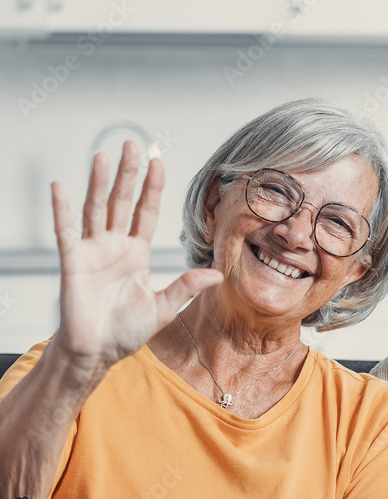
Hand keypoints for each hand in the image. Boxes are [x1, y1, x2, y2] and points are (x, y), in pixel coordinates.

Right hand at [51, 140, 222, 371]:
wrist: (97, 353)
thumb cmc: (126, 332)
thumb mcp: (163, 309)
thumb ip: (185, 288)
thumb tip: (216, 275)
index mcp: (136, 253)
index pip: (146, 212)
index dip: (151, 188)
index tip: (157, 162)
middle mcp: (114, 246)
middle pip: (121, 202)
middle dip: (127, 174)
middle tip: (131, 144)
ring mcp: (92, 252)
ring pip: (95, 210)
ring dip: (98, 183)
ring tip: (102, 156)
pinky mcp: (72, 263)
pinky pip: (66, 232)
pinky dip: (61, 209)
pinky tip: (59, 186)